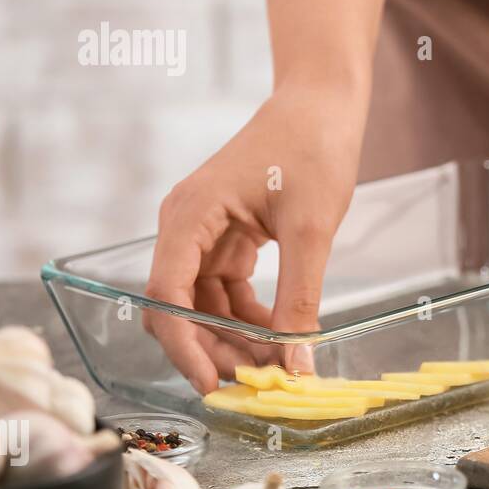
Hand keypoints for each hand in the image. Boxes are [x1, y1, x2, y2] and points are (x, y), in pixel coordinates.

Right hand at [144, 82, 362, 392]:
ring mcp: (203, 231)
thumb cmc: (313, 148)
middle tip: (256, 384)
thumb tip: (296, 364)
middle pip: (179, 307)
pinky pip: (224, 289)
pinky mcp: (225, 234)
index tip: (214, 386)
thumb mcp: (311, 231)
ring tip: (273, 367)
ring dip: (232, 339)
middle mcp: (185, 224)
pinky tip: (278, 336)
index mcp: (189, 215)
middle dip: (212, 350)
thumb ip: (300, 300)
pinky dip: (246, 317)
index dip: (185, 348)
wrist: (322, 102)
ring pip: (202, 304)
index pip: (166, 297)